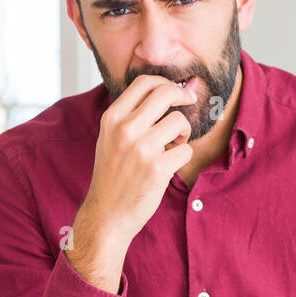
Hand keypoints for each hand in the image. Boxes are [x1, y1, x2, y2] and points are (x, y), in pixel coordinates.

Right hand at [83, 73, 198, 242]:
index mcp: (112, 118)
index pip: (143, 82)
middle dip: (183, 96)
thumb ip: (130, 116)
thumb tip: (164, 92)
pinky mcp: (157, 168)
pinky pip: (186, 150)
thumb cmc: (113, 175)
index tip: (174, 91)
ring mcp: (141, 148)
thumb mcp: (110, 138)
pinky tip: (170, 164)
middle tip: (189, 104)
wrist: (107, 214)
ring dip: (184, 132)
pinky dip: (183, 156)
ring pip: (179, 121)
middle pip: (165, 93)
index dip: (165, 82)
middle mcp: (125, 129)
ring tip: (174, 144)